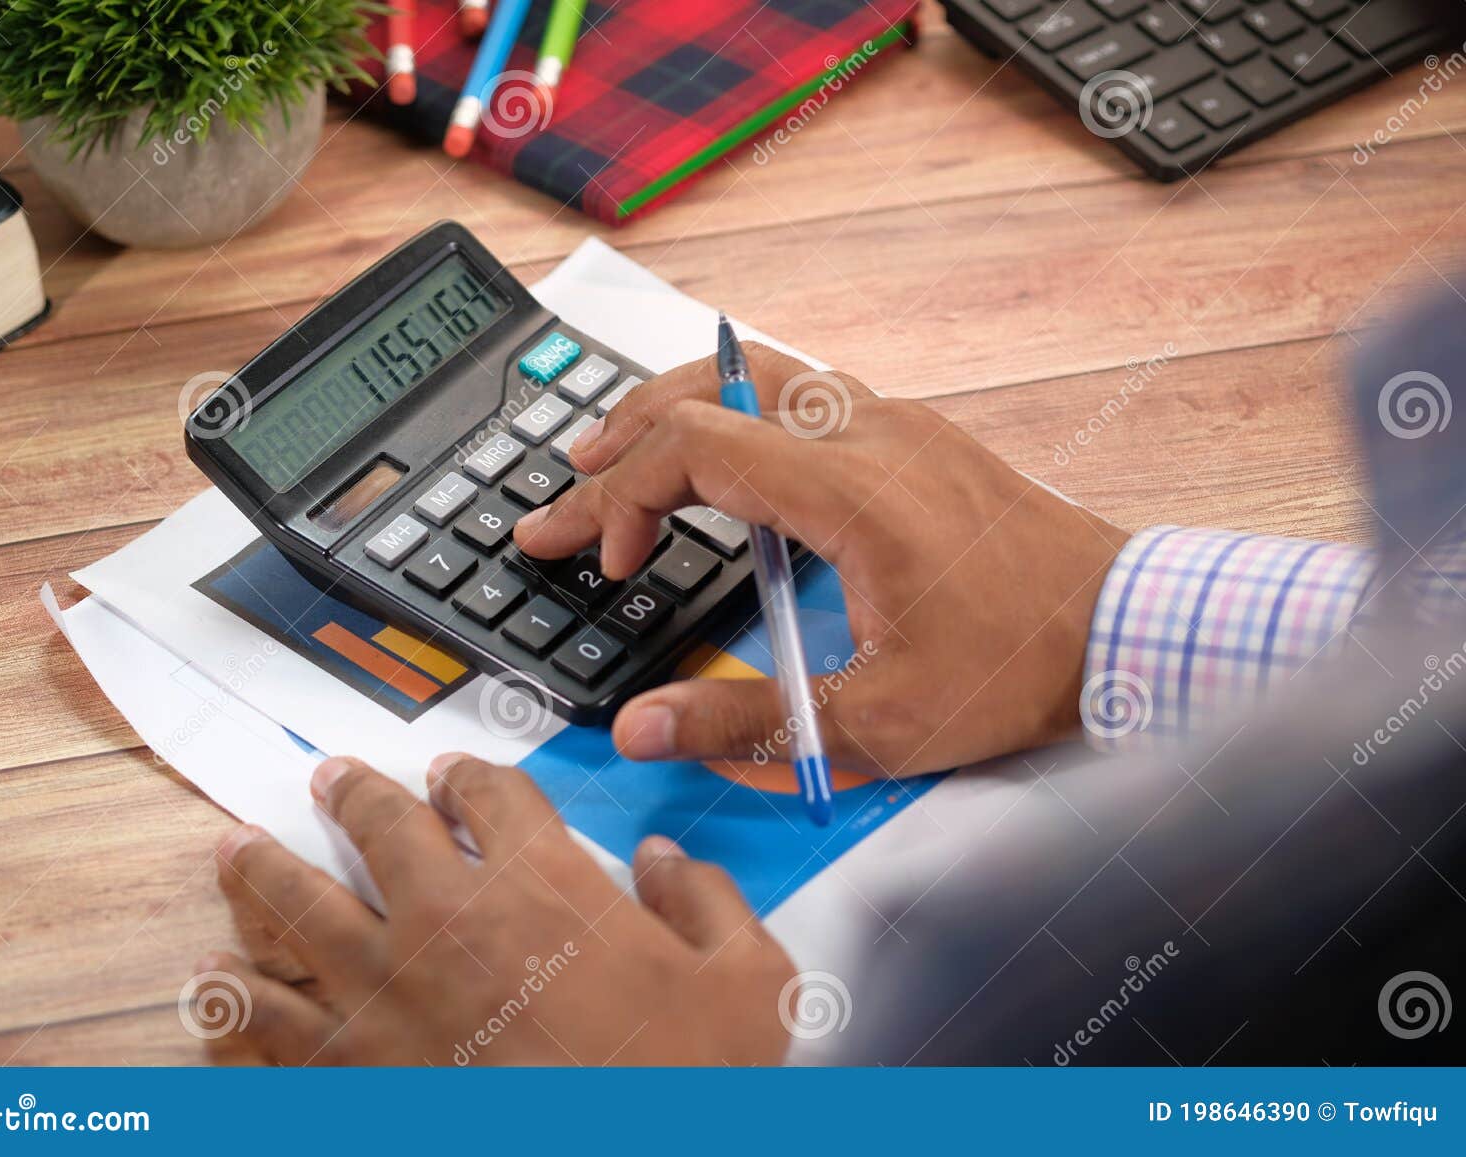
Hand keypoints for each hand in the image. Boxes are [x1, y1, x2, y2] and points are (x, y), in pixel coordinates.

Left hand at [200, 754, 795, 1065]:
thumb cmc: (685, 1086)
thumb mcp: (747, 983)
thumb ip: (708, 903)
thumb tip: (670, 862)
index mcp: (541, 886)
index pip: (492, 796)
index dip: (471, 775)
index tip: (456, 775)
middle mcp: (448, 922)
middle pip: (378, 826)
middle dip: (352, 793)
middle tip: (331, 780)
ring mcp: (384, 997)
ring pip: (299, 908)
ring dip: (264, 872)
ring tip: (237, 851)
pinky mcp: (343, 1074)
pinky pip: (267, 1024)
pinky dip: (233, 999)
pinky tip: (211, 982)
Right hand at [513, 344, 1129, 775]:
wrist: (1125, 629)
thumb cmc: (1017, 669)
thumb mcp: (876, 723)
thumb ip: (746, 724)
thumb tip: (641, 727)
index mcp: (849, 488)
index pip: (692, 446)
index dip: (620, 494)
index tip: (598, 555)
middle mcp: (869, 433)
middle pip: (711, 382)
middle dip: (623, 429)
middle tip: (571, 481)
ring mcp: (897, 423)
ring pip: (759, 371)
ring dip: (683, 407)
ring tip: (630, 452)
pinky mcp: (918, 436)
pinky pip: (805, 392)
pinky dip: (741, 413)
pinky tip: (734, 463)